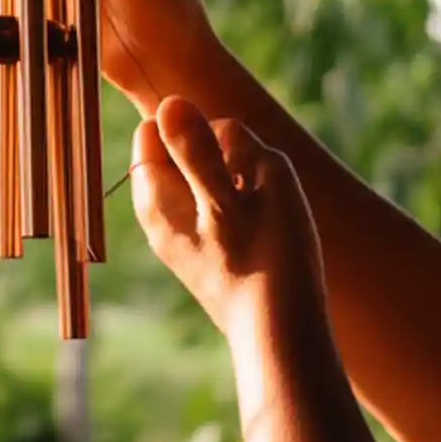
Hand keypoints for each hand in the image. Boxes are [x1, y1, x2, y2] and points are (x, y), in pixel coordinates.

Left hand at [130, 96, 320, 334]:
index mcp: (154, 197)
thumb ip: (196, 148)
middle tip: (251, 190)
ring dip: (248, 178)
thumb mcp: (229, 194)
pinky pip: (238, 203)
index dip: (192, 125)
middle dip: (225, 152)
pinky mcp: (221, 248)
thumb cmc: (263, 261)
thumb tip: (168, 103)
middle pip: (189, 147)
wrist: (286, 338)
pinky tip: (275, 231)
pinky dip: (257, 205)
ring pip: (220, 174)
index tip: (224, 155)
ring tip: (267, 214)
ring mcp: (194, 232)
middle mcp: (164, 213)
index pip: (156, 127)